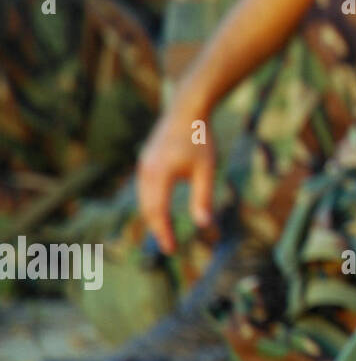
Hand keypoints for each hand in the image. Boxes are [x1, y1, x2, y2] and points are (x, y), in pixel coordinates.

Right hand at [135, 109, 216, 254]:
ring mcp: (143, 166)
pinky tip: (161, 213)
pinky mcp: (145, 163)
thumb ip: (203, 197)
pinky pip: (144, 190)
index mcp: (161, 174)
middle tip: (169, 247)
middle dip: (157, 229)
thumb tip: (204, 225)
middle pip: (148, 209)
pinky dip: (151, 205)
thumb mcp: (207, 169)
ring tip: (165, 234)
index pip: (159, 211)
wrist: (186, 111)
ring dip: (153, 218)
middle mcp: (147, 172)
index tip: (171, 249)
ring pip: (144, 200)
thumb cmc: (200, 139)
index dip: (163, 233)